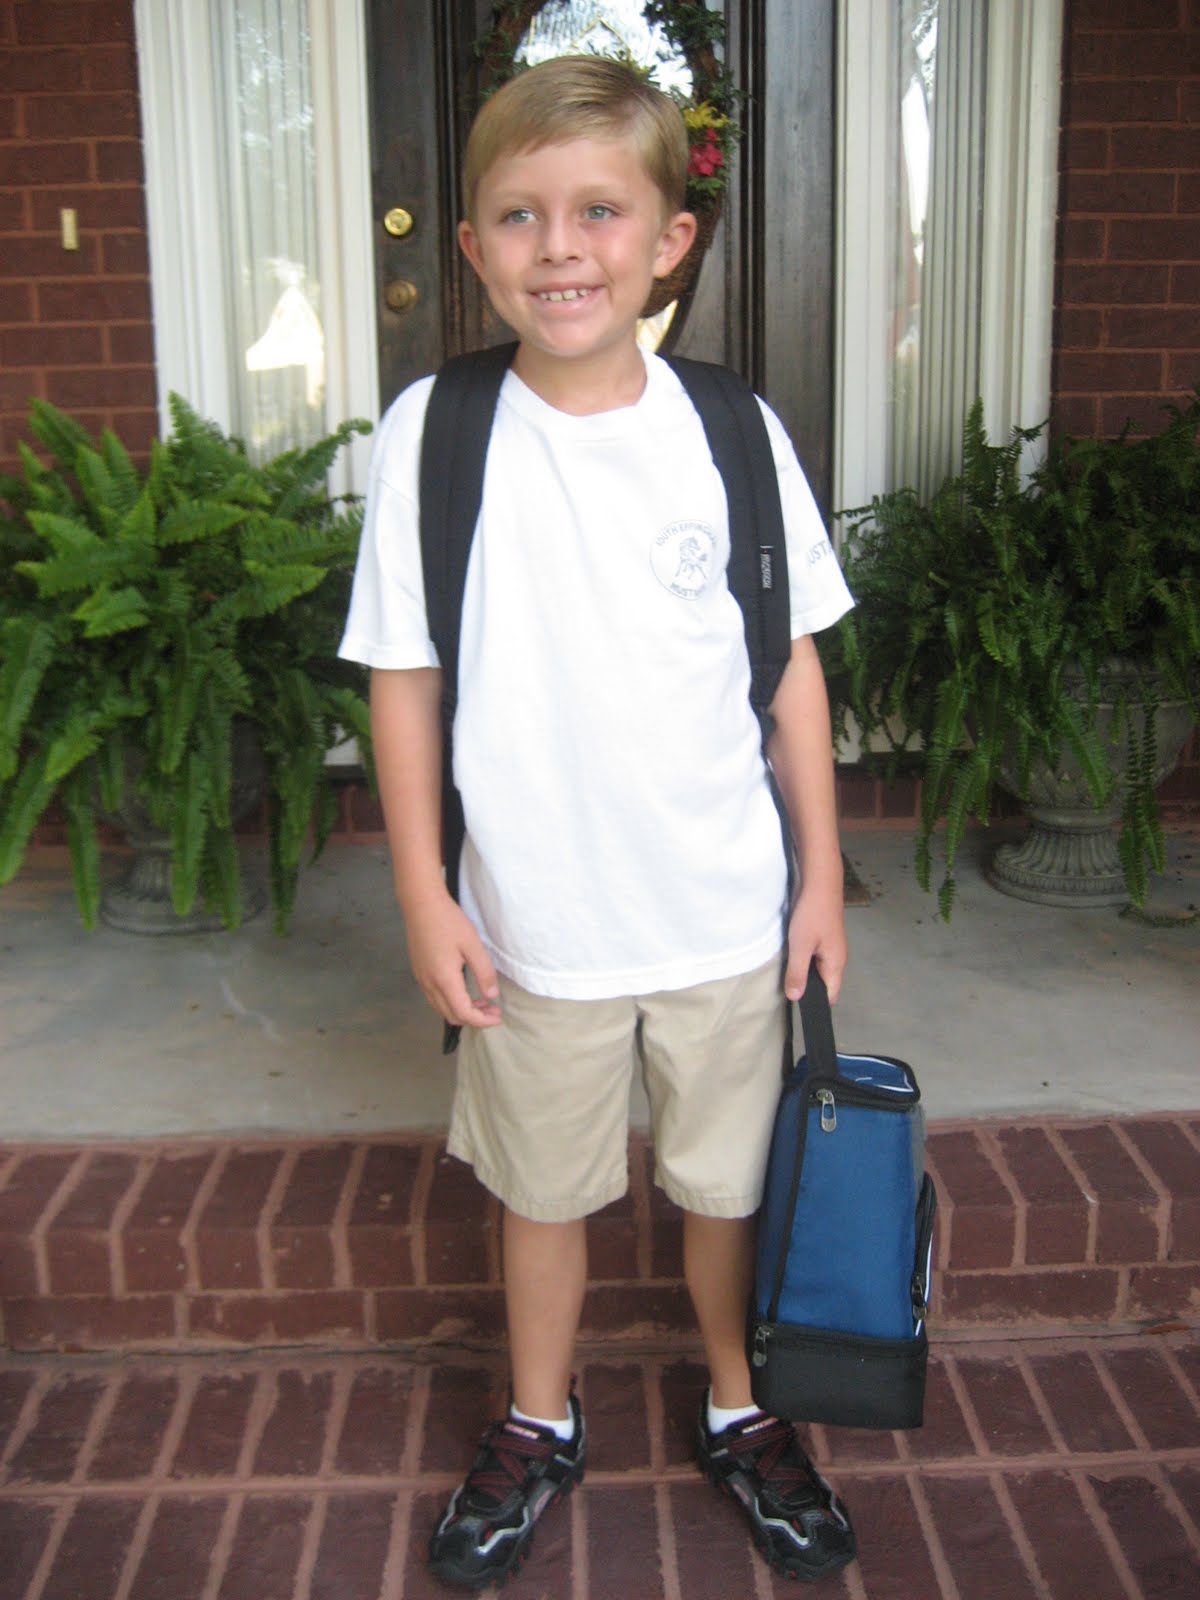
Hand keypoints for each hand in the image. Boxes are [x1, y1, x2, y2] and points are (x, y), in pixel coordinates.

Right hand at [403, 890, 501, 1029]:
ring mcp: (422, 979)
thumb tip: (492, 995)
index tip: (498, 1016)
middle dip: (474, 1018)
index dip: (482, 1020)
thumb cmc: (448, 921)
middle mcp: (429, 984)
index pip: (464, 1013)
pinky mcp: (419, 972)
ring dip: (462, 1011)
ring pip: (441, 1008)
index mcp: (444, 980)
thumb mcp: (473, 945)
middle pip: (451, 1016)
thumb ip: (484, 972)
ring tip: (481, 1001)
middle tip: (493, 1009)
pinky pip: (434, 998)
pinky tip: (463, 990)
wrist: (421, 904)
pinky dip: (451, 1002)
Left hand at [783, 880, 847, 1004]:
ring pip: (817, 968)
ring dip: (803, 971)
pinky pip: (814, 954)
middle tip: (786, 988)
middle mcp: (836, 957)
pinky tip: (791, 953)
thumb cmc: (813, 912)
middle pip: (823, 983)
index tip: (797, 1007)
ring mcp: (830, 945)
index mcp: (835, 964)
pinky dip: (803, 957)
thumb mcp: (801, 946)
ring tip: (786, 971)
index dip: (815, 1003)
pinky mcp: (823, 935)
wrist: (819, 880)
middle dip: (807, 987)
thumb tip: (796, 997)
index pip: (830, 995)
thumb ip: (798, 973)